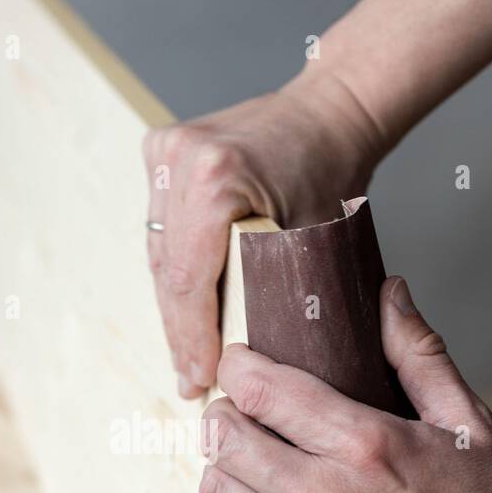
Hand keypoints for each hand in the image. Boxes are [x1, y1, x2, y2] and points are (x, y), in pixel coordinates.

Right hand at [142, 70, 383, 398]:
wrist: (327, 114)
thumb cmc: (331, 174)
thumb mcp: (309, 245)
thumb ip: (272, 295)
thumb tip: (250, 362)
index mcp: (216, 178)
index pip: (190, 279)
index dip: (191, 338)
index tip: (199, 377)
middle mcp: (180, 158)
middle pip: (169, 270)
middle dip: (181, 331)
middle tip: (191, 379)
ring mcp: (165, 152)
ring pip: (160, 253)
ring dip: (174, 306)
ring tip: (187, 356)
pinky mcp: (160, 152)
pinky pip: (162, 229)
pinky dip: (175, 269)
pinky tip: (185, 310)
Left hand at [198, 277, 491, 492]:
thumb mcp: (467, 424)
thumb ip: (419, 353)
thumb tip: (387, 291)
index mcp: (367, 445)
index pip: (261, 389)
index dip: (238, 367)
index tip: (243, 363)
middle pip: (223, 436)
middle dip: (225, 412)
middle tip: (243, 410)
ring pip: (215, 488)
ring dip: (222, 464)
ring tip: (248, 457)